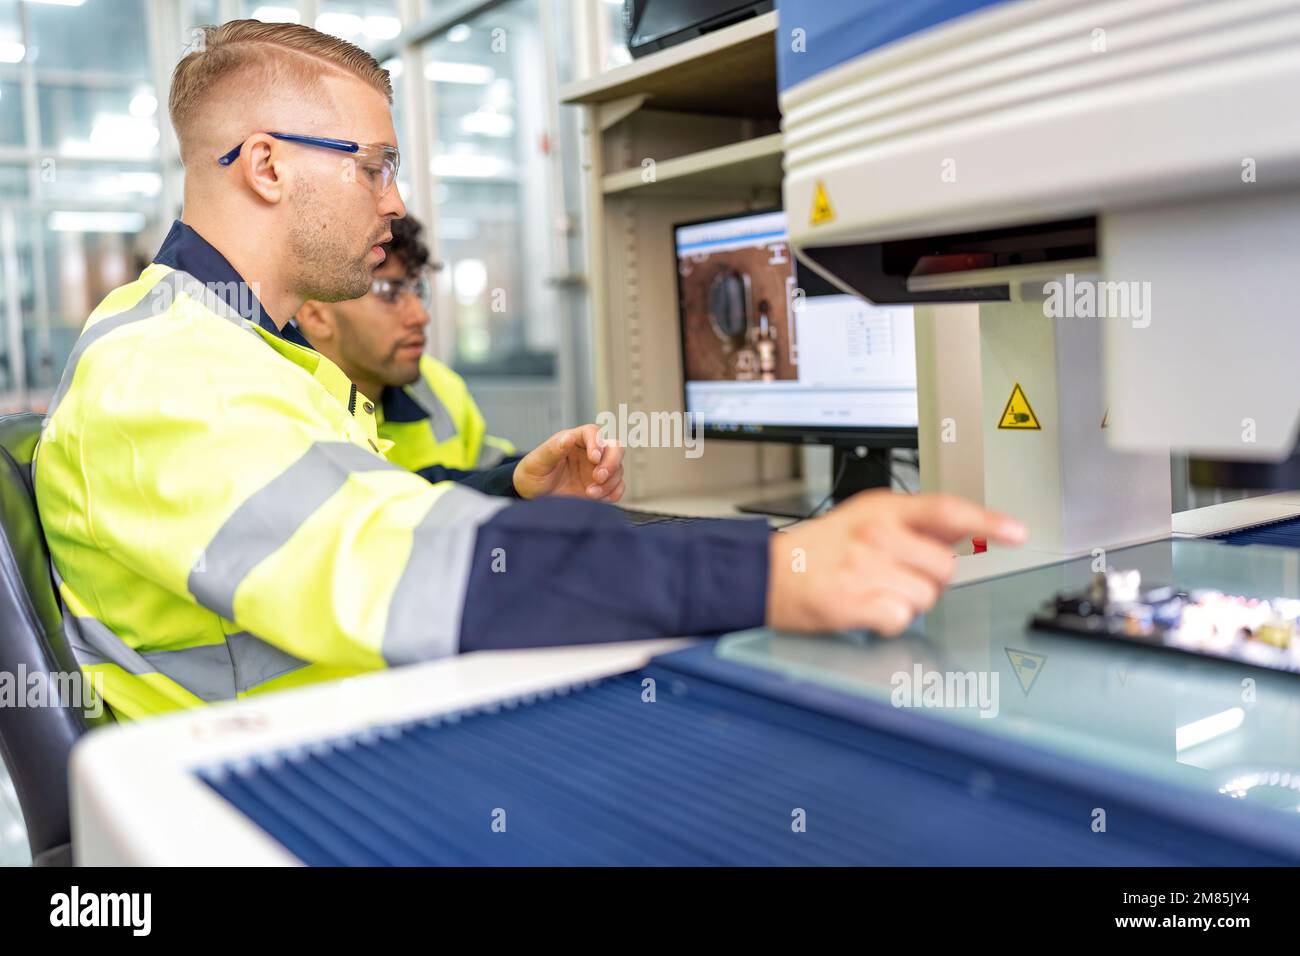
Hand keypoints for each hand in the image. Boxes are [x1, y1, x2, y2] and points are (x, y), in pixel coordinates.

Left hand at [513, 424, 624, 501]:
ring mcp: (597, 469)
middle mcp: (590, 452)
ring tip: (590, 494)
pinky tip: (602, 499)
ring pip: (618, 469)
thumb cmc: (532, 474)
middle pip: (614, 448)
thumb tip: (568, 437)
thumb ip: (553, 450)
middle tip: (598, 477)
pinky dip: (614, 492)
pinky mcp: (601, 486)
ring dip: (609, 482)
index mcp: (574, 440)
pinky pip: (618, 486)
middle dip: (611, 462)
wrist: (533, 497)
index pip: (594, 432)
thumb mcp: (538, 462)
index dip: (598, 443)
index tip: (593, 458)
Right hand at [766, 491, 1026, 635]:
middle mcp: (878, 534)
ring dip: (906, 601)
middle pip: (944, 567)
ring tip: (874, 590)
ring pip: (926, 597)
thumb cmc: (819, 549)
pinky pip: (900, 619)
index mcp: (883, 509)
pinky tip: (865, 608)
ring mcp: (867, 568)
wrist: (767, 574)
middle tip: (896, 575)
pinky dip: (887, 621)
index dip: (987, 520)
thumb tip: (964, 531)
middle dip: (929, 578)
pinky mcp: (856, 602)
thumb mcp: (864, 517)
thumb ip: (913, 521)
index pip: (947, 510)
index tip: (1017, 532)